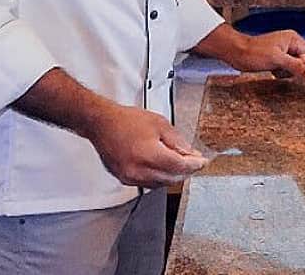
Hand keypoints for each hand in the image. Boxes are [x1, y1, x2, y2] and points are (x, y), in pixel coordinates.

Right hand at [83, 102, 207, 187]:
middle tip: (194, 162)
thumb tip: (190, 153)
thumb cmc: (126, 121)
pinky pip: (148, 183)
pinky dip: (159, 177)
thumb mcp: (160, 124)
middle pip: (171, 178)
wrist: (102, 124)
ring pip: (160, 184)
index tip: (202, 162)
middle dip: (186, 171)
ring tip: (181, 164)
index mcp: (149, 155)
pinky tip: (164, 168)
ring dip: (173, 176)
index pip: (179, 167)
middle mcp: (138, 170)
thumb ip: (177, 141)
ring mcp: (130, 177)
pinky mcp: (124, 179)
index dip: (194, 165)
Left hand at [226, 30, 304, 78]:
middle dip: (294, 68)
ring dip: (287, 72)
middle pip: (304, 60)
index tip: (292, 67)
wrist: (237, 53)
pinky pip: (288, 68)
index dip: (303, 63)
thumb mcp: (277, 59)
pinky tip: (273, 71)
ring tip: (276, 69)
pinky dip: (282, 72)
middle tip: (282, 68)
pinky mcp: (278, 58)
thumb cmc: (253, 52)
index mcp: (292, 39)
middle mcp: (290, 44)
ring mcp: (284, 51)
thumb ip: (295, 66)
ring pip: (296, 66)